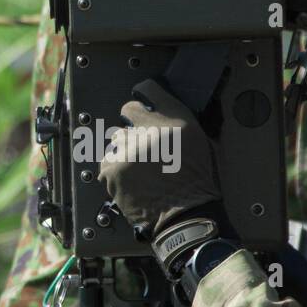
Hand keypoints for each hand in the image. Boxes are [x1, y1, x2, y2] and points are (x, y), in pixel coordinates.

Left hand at [98, 79, 220, 234]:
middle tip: (148, 150)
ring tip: (142, 168)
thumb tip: (154, 98)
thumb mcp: (197, 138)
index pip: (147, 90)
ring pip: (117, 139)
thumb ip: (175, 114)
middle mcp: (149, 131)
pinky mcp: (112, 169)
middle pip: (127, 116)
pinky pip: (108, 158)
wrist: (184, 216)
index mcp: (174, 120)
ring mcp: (128, 150)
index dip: (145, 103)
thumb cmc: (194, 179)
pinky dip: (117, 168)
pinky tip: (134, 179)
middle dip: (135, 130)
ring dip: (125, 150)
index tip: (144, 112)